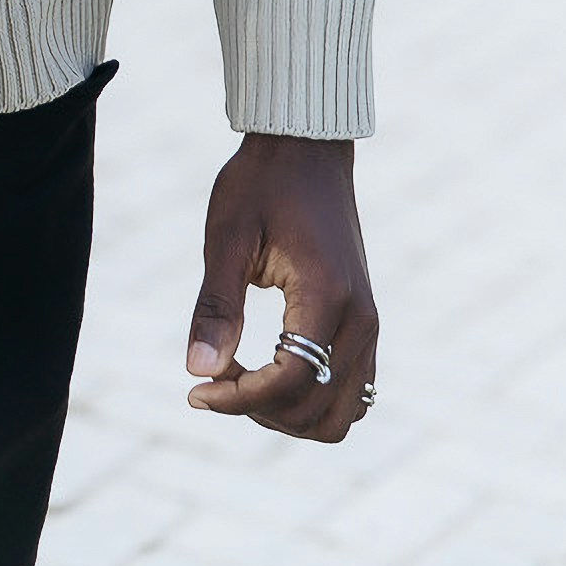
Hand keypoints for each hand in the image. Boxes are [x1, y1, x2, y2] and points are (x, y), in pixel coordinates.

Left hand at [185, 135, 376, 443]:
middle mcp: (361, 320)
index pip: (289, 380)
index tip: (196, 390)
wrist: (307, 149)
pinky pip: (349, 393)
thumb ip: (217, 305)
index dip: (240, 397)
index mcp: (328, 296)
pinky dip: (310, 401)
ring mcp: (369, 326)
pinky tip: (267, 373)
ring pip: (339, 415)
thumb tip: (197, 371)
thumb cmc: (262, 184)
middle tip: (212, 382)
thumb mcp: (228, 236)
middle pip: (317, 410)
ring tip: (239, 381)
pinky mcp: (365, 326)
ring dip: (287, 415)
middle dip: (259, 411)